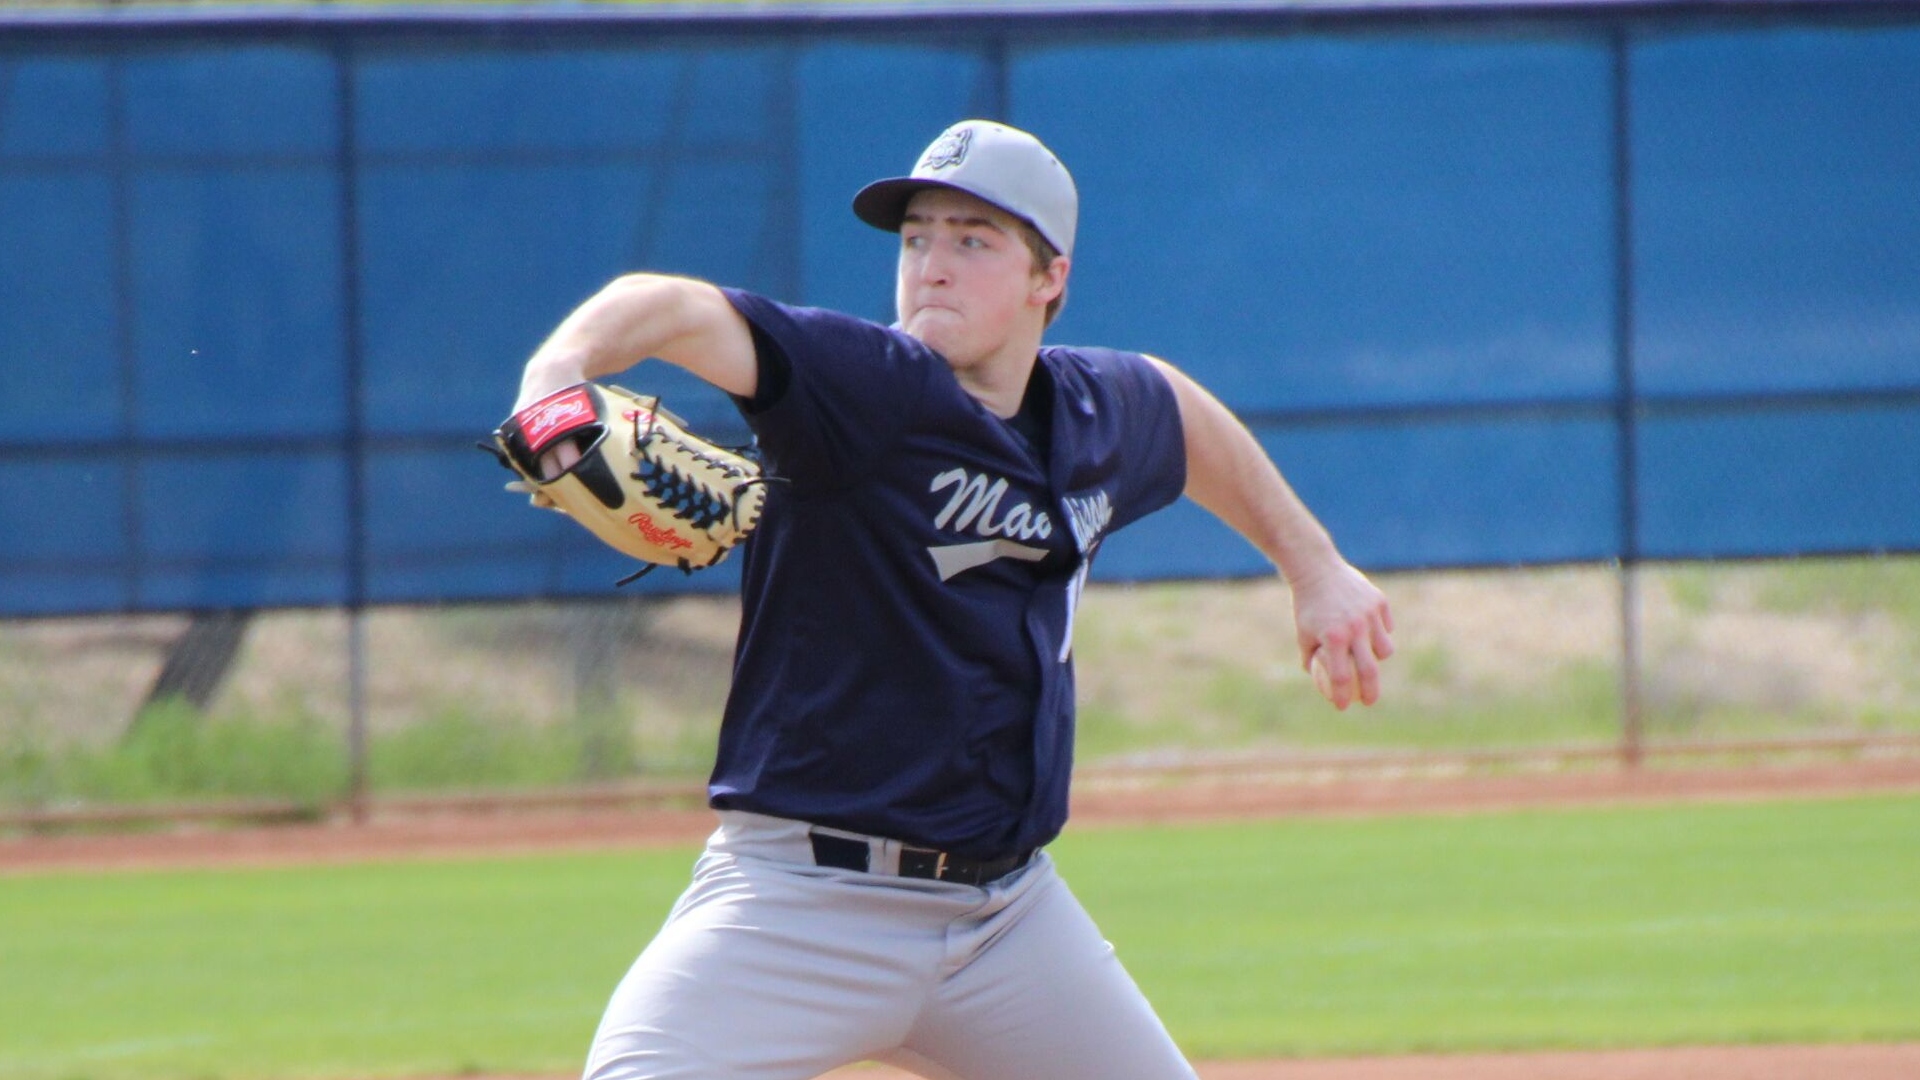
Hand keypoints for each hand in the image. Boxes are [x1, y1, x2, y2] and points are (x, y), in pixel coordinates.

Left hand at [1290, 560, 1394, 710]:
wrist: (1316, 569)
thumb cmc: (1307, 605)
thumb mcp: (1303, 633)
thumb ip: (1311, 658)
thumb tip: (1321, 681)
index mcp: (1333, 638)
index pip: (1341, 677)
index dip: (1342, 696)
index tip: (1342, 706)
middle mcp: (1354, 628)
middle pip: (1370, 670)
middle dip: (1371, 692)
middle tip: (1369, 701)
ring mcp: (1370, 615)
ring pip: (1384, 649)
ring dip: (1377, 658)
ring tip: (1367, 656)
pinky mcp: (1380, 602)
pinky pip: (1387, 627)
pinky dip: (1380, 633)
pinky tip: (1369, 630)